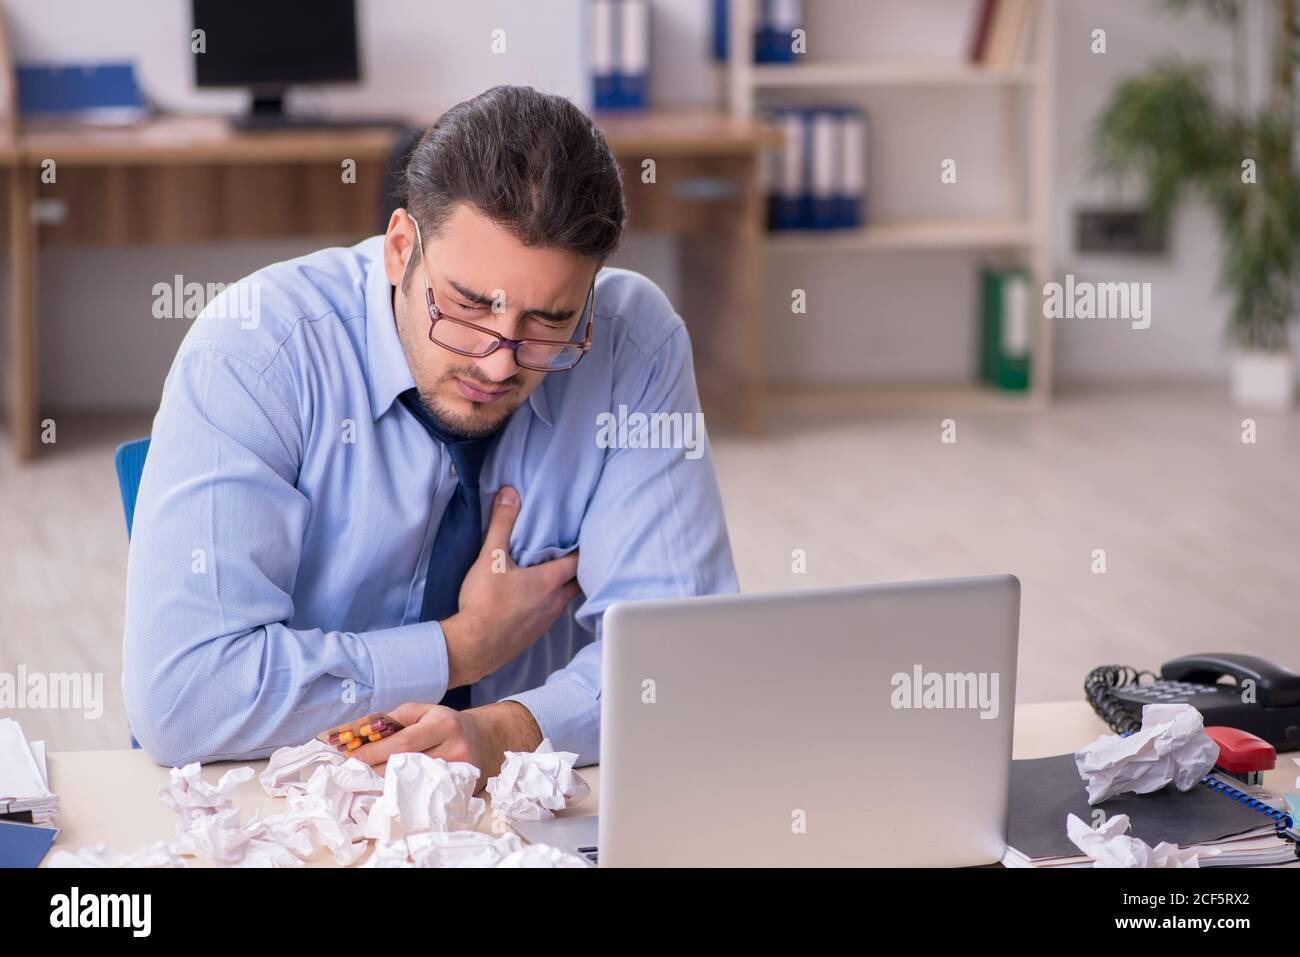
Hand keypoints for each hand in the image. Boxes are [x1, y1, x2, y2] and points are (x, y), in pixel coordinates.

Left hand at [350, 700, 543, 786]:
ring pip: (412, 785)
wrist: (484, 740)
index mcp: (444, 725)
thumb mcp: (423, 710)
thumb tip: (362, 734)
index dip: (376, 751)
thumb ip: (393, 719)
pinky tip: (393, 789)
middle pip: (406, 766)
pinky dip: (404, 794)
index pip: (404, 742)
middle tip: (356, 769)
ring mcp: (458, 774)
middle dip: (375, 768)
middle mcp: (454, 750)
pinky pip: (424, 796)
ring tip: (371, 777)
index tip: (354, 757)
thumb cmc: (446, 723)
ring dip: (386, 783)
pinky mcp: (459, 791)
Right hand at [441, 485, 579, 687]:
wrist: (472, 647)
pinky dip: (545, 606)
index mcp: (549, 582)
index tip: (583, 539)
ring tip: (551, 576)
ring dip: (560, 589)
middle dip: (575, 571)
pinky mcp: (531, 637)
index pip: (577, 563)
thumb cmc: (484, 602)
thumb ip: (501, 524)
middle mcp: (553, 604)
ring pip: (561, 601)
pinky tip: (530, 602)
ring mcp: (544, 623)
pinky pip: (546, 617)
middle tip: (569, 556)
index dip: (581, 550)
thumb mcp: (491, 557)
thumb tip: (509, 494)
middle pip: (575, 584)